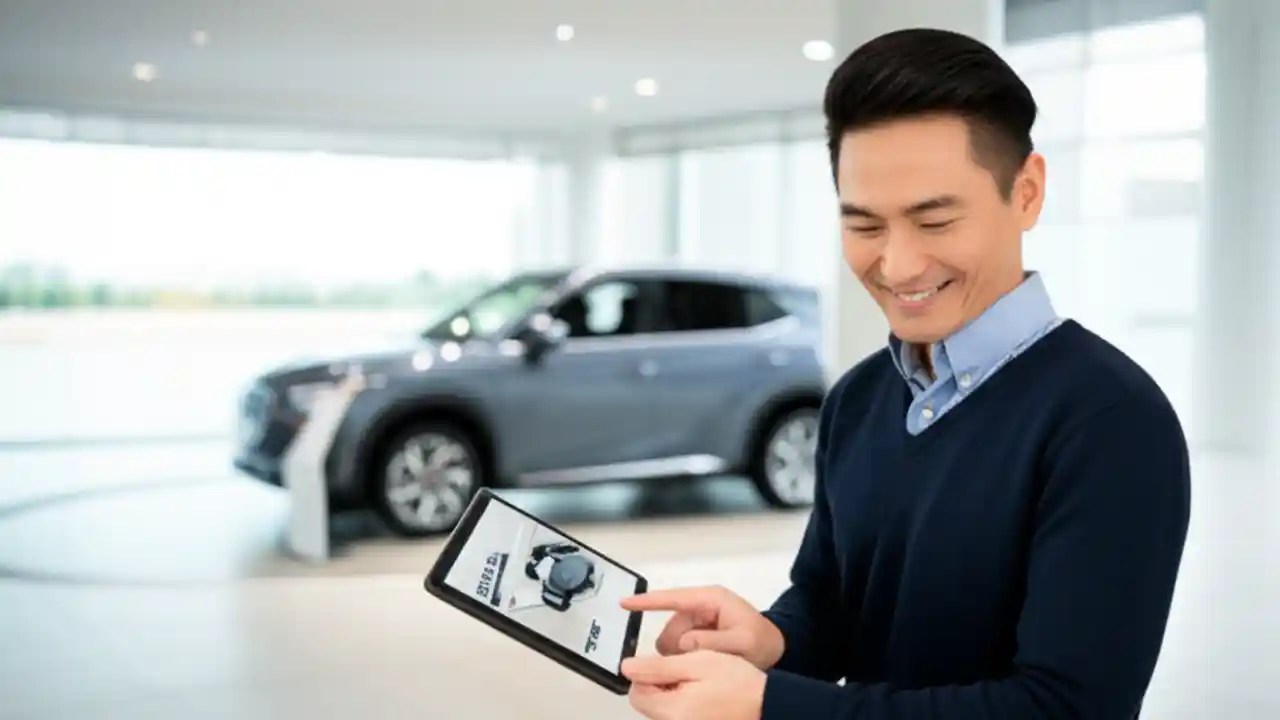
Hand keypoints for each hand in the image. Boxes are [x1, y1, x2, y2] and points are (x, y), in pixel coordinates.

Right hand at [621, 585, 784, 669]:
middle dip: (677, 647)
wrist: (775, 647)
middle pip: (670, 626)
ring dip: (682, 655)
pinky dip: (685, 657)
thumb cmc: (762, 641)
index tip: (624, 602)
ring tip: (706, 661)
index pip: (673, 598)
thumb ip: (713, 641)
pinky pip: (679, 648)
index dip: (647, 601)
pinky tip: (701, 662)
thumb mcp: (743, 642)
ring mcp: (698, 620)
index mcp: (711, 599)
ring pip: (672, 640)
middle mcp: (701, 606)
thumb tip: (684, 643)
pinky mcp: (697, 633)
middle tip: (695, 661)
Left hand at [622, 650, 764, 719]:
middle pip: (649, 703)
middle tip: (687, 671)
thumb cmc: (737, 683)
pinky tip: (705, 695)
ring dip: (674, 693)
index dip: (647, 675)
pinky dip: (686, 703)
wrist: (768, 705)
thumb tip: (627, 667)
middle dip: (660, 684)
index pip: (636, 693)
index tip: (667, 665)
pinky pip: (679, 715)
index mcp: (671, 710)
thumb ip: (658, 667)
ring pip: (664, 708)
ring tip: (700, 683)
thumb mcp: (697, 663)